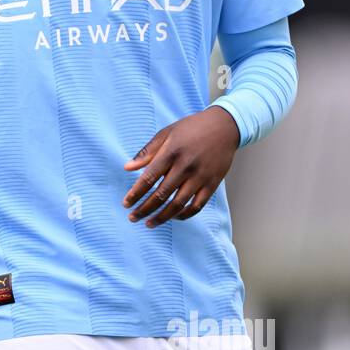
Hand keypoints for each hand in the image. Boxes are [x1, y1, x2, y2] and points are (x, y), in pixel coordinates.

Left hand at [121, 107, 239, 227]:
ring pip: (178, 204)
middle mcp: (185, 166)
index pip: (148, 178)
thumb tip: (127, 168)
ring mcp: (200, 177)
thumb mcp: (166, 133)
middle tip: (133, 217)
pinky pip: (197, 206)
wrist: (224, 126)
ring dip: (162, 217)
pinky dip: (184, 215)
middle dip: (144, 209)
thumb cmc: (191, 128)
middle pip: (161, 195)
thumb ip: (146, 152)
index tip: (126, 204)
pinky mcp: (212, 184)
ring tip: (149, 223)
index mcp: (171, 152)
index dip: (135, 194)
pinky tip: (173, 217)